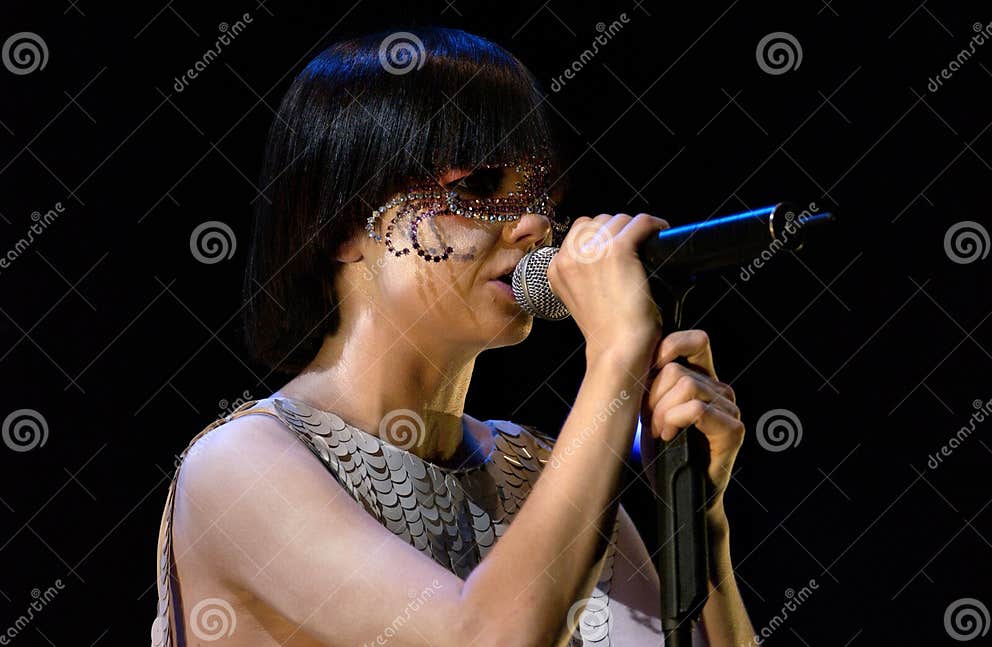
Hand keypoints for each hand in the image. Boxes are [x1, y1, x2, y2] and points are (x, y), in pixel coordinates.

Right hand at [547, 213, 668, 369]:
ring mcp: (592, 252)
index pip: (579, 231)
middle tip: (638, 243)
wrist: (618, 350)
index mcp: (557, 268)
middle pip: (598, 221)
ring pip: (619, 220)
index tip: (620, 242)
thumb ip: (583, 275)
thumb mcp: (581, 299)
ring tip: (651, 238)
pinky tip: (661, 232)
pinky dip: (654, 225)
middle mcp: (570, 257)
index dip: (602, 234)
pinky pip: (640, 222)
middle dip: (619, 229)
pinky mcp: (617, 250)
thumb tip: (602, 255)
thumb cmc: (608, 332)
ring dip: (636, 228)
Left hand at [639, 330, 743, 522]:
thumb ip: (651, 380)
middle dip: (653, 396)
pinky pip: (697, 409)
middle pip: (677, 370)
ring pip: (686, 386)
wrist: (678, 493)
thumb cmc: (662, 451)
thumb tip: (633, 352)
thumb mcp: (650, 408)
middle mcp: (721, 390)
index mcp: (704, 378)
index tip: (646, 372)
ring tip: (660, 432)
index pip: (694, 340)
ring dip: (662, 412)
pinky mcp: (733, 431)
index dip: (667, 348)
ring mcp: (730, 409)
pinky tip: (669, 436)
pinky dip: (675, 421)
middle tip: (651, 421)